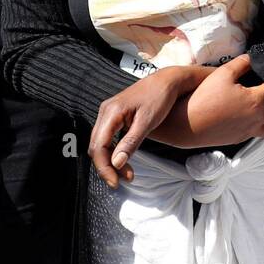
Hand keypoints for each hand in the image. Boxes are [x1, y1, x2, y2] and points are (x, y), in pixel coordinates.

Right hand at [89, 66, 204, 187]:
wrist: (167, 81)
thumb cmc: (160, 98)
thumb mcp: (148, 122)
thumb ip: (131, 142)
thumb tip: (116, 163)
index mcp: (111, 112)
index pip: (99, 146)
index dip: (104, 167)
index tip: (116, 182)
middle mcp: (105, 111)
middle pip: (96, 147)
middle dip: (106, 167)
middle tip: (121, 181)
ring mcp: (108, 113)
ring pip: (100, 143)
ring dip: (110, 161)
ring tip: (127, 174)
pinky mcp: (114, 116)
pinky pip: (107, 137)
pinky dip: (113, 151)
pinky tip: (124, 161)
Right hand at [162, 54, 263, 149]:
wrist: (187, 126)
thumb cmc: (204, 98)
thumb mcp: (222, 74)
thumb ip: (241, 64)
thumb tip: (253, 57)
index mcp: (256, 100)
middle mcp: (257, 117)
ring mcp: (249, 130)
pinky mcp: (239, 138)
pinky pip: (258, 134)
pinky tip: (263, 129)